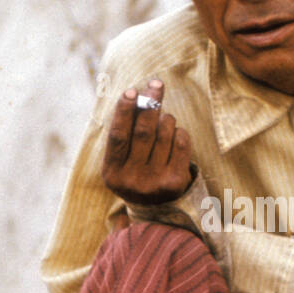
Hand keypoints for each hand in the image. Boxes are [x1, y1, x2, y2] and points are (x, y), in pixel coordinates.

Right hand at [101, 78, 193, 204]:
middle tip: (156, 85)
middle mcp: (132, 180)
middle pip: (144, 132)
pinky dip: (179, 132)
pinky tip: (174, 134)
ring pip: (164, 134)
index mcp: (112, 172)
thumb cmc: (135, 170)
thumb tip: (139, 95)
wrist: (155, 207)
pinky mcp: (176, 183)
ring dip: (166, 118)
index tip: (132, 91)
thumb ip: (125, 131)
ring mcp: (155, 183)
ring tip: (164, 118)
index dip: (124, 111)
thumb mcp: (122, 158)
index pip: (118, 136)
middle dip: (151, 104)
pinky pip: (181, 143)